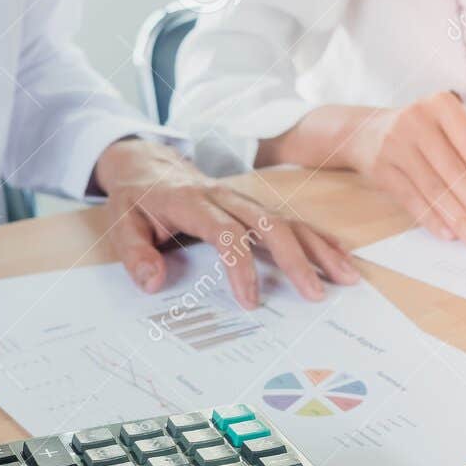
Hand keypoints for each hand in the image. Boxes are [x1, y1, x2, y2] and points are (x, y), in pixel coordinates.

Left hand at [92, 138, 357, 308]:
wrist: (147, 163)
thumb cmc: (138, 199)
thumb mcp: (120, 222)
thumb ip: (135, 252)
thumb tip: (152, 282)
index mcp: (192, 201)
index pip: (226, 232)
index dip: (241, 266)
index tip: (251, 301)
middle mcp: (225, 197)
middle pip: (269, 224)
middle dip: (296, 259)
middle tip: (315, 294)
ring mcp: (244, 200)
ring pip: (288, 220)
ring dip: (319, 249)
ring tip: (345, 278)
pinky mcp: (254, 206)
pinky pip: (290, 220)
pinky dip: (317, 239)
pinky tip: (340, 257)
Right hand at [344, 92, 465, 246]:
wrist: (368, 132)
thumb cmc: (426, 134)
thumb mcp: (452, 131)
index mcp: (443, 105)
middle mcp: (417, 120)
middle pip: (453, 172)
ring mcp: (395, 144)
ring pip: (433, 189)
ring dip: (459, 219)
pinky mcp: (380, 168)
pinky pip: (411, 200)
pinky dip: (433, 219)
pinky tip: (450, 235)